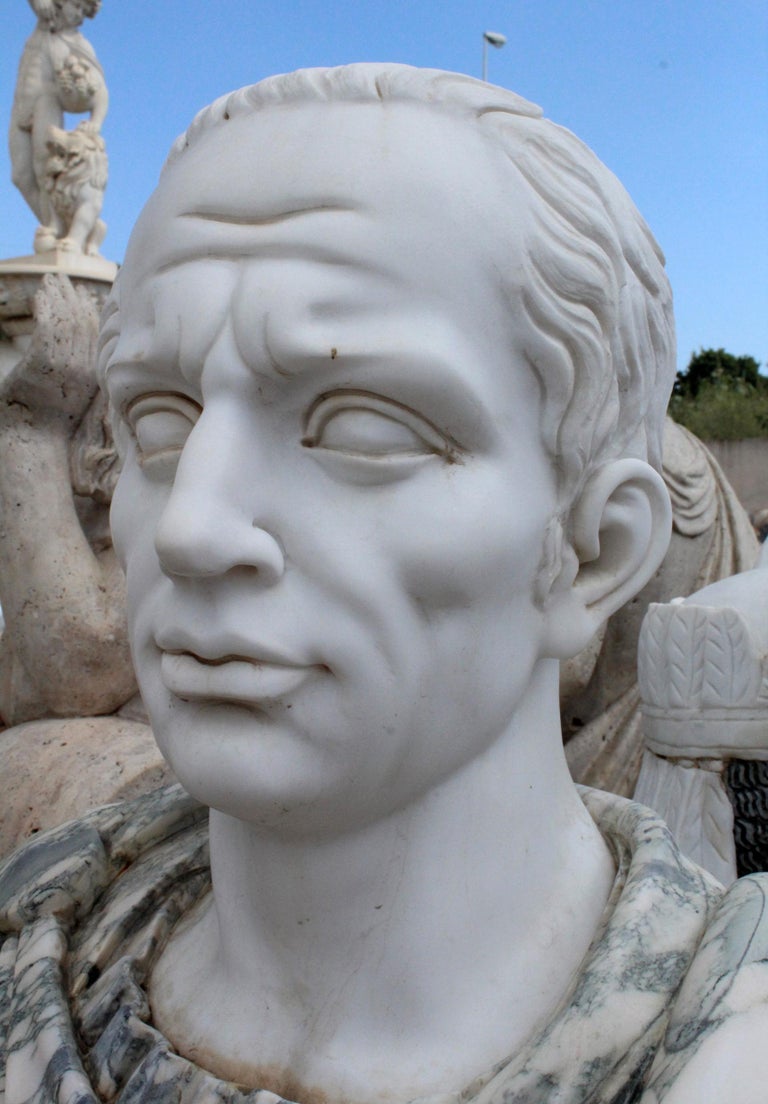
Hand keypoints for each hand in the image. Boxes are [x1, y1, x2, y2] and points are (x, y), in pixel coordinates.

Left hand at [0, 273, 99, 429]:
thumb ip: (82, 374)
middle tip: (64, 279)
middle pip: (82, 324)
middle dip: (72, 298)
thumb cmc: (50, 426)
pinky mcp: (41, 365)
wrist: (33, 444)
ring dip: (57, 298)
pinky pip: (46, 330)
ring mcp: (62, 367)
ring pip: (64, 323)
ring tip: (51, 280)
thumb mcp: (73, 397)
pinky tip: (40, 296)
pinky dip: (44, 309)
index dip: (90, 310)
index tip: (83, 293)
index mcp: (92, 375)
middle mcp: (81, 369)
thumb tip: (89, 356)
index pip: (95, 334)